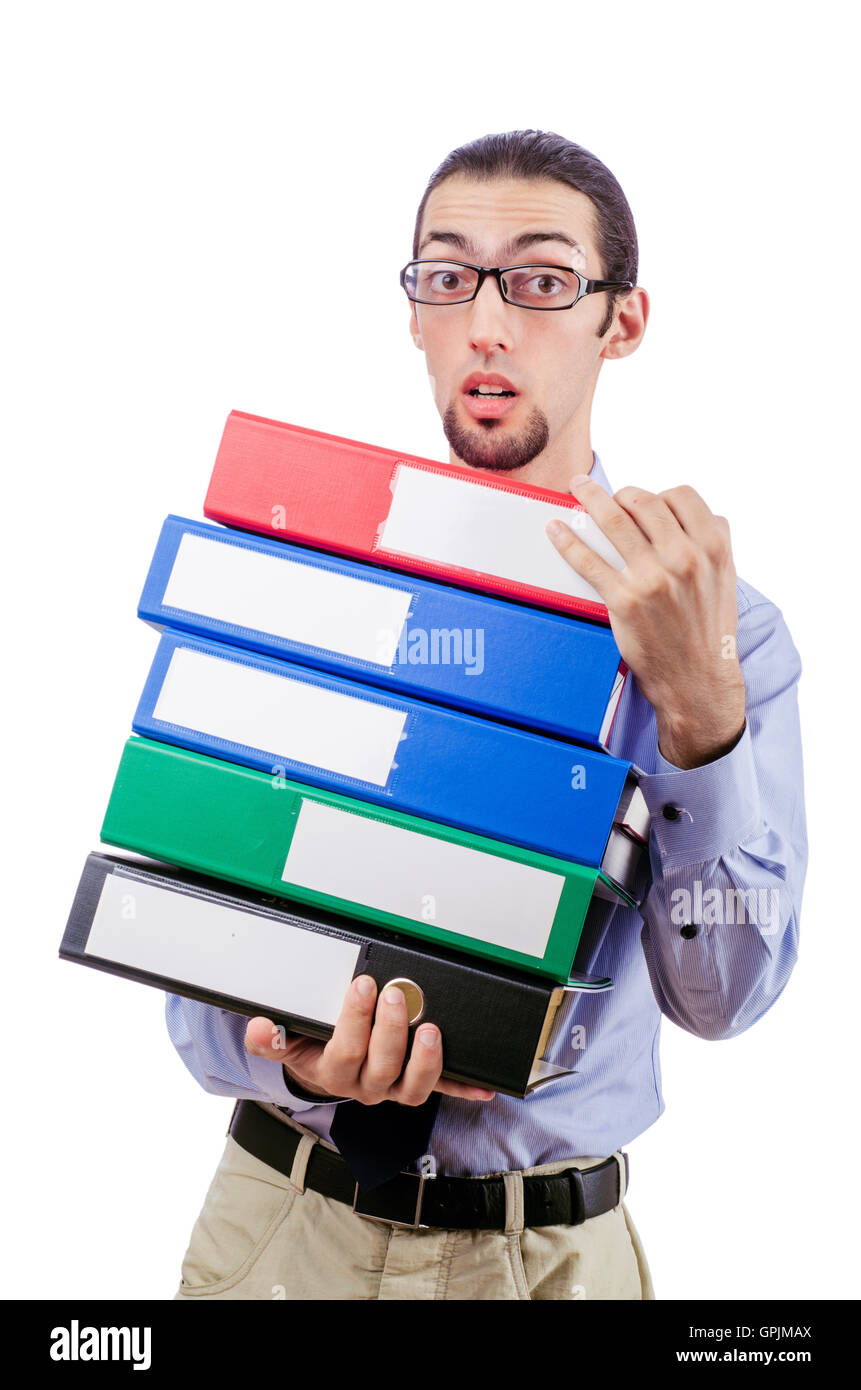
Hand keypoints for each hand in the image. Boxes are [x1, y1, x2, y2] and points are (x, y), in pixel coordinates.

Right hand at [244, 974, 495, 1105]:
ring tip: (432, 1030)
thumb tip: (258, 1027)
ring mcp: (394, 1088)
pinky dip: (466, 1087)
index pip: (345, 1052)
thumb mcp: (288, 1043)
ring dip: (426, 1060)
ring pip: (414, 1086)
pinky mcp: (417, 1085)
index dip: (354, 1020)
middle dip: (391, 1030)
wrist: (327, 1074)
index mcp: (334, 1073)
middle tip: (396, 994)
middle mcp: (366, 1086)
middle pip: (382, 1067)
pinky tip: (487, 1083)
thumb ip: (271, 1039)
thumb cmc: (313, 1048)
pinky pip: (444, 1090)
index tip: (361, 984)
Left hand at [546, 477, 746, 768]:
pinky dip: (568, 541)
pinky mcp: (624, 601)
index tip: (641, 499)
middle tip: (602, 493)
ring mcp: (652, 578)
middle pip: (643, 502)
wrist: (698, 679)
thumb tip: (698, 514)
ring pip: (614, 521)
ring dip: (589, 498)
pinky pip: (589, 561)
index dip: (658, 493)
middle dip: (619, 492)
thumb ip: (712, 542)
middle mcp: (684, 557)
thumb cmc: (709, 629)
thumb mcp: (725, 578)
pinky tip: (556, 530)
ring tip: (575, 489)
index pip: (680, 496)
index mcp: (712, 547)